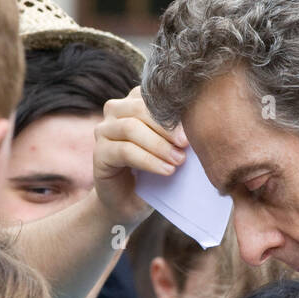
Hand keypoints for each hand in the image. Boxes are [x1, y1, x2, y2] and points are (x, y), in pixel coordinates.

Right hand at [93, 87, 187, 223]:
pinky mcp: (99, 153)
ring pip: (131, 128)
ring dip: (159, 145)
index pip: (153, 94)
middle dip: (166, 127)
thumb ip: (178, 134)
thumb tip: (199, 125)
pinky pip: (124, 151)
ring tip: (178, 161)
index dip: (173, 109)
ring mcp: (104, 131)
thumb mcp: (171, 148)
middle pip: (140, 108)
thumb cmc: (155, 171)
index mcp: (135, 102)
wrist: (130, 202)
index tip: (194, 125)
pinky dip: (148, 161)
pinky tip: (166, 170)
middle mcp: (115, 111)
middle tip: (186, 144)